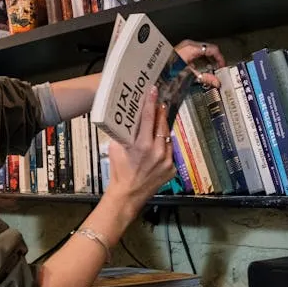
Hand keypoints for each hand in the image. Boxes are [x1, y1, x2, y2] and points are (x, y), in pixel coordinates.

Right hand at [104, 88, 174, 216]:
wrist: (128, 195)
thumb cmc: (119, 171)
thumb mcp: (116, 148)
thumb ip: (124, 134)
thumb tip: (126, 121)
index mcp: (143, 145)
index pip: (149, 118)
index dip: (151, 103)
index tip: (154, 91)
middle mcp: (158, 151)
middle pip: (162, 125)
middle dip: (160, 112)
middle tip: (159, 103)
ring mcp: (167, 161)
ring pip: (168, 138)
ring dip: (163, 129)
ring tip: (159, 121)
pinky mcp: (172, 168)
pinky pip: (170, 151)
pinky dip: (164, 146)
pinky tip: (158, 144)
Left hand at [175, 39, 225, 88]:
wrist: (158, 68)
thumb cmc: (170, 69)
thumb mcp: (190, 74)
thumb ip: (205, 78)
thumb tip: (216, 82)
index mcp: (193, 48)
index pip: (213, 49)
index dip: (220, 58)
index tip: (222, 66)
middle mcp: (189, 45)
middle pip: (208, 49)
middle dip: (214, 59)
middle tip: (218, 68)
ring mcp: (184, 46)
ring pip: (202, 50)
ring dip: (207, 59)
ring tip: (210, 68)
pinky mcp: (181, 49)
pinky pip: (195, 51)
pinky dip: (200, 58)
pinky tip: (199, 66)